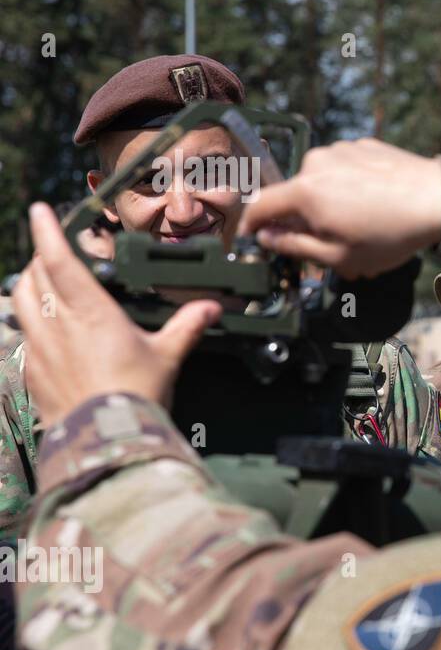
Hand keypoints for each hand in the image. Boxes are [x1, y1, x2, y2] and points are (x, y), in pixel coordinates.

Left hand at [11, 204, 220, 422]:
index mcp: (91, 313)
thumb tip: (210, 308)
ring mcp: (40, 348)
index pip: (59, 260)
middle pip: (33, 276)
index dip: (47, 232)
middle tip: (51, 251)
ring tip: (40, 281)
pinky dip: (30, 323)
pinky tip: (45, 331)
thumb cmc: (136, 395)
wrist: (106, 438)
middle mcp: (58, 325)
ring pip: (21, 302)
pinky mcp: (32, 372)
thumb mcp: (168, 356)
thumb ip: (186, 327)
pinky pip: (24, 336)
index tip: (40, 211)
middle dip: (39, 258)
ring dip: (28, 285)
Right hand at [237, 138, 440, 278]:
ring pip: (321, 181)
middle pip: (294, 194)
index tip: (253, 237)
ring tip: (363, 225)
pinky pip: (345, 169)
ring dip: (331, 203)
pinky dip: (351, 187)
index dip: (252, 225)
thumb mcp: (338, 256)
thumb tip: (266, 238)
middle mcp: (316, 162)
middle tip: (333, 244)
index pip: (260, 205)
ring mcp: (341, 149)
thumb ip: (294, 247)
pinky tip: (376, 204)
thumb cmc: (391, 235)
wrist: (440, 200)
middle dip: (305, 219)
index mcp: (304, 191)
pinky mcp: (364, 145)